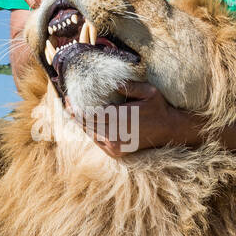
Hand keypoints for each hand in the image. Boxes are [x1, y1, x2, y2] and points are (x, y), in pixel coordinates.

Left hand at [64, 81, 187, 157]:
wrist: (169, 131)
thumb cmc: (159, 108)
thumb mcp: (149, 92)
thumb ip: (130, 86)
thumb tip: (114, 83)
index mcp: (121, 119)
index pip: (91, 114)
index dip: (77, 107)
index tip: (68, 99)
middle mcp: (116, 135)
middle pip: (87, 124)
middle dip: (76, 114)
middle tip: (66, 103)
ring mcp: (115, 146)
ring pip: (91, 133)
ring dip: (81, 123)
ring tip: (73, 112)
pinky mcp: (116, 152)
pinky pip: (97, 141)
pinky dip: (90, 132)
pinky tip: (86, 123)